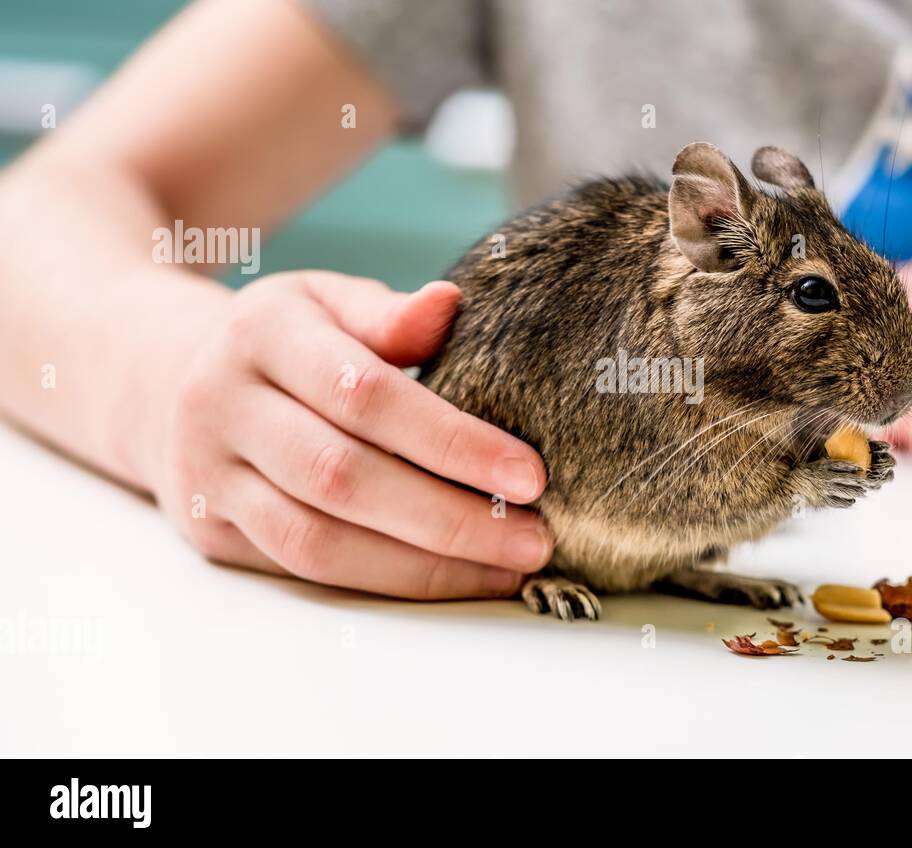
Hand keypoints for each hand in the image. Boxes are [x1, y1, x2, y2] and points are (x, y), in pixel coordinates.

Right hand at [151, 271, 551, 597]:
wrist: (164, 381)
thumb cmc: (283, 340)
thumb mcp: (327, 301)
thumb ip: (388, 314)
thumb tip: (450, 304)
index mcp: (262, 334)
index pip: (366, 394)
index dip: (452, 441)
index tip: (530, 475)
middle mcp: (222, 406)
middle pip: (343, 477)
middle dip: (449, 519)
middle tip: (533, 539)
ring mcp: (208, 477)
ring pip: (318, 541)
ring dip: (422, 566)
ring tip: (504, 569)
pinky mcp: (212, 533)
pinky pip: (304, 571)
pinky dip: (383, 580)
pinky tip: (448, 578)